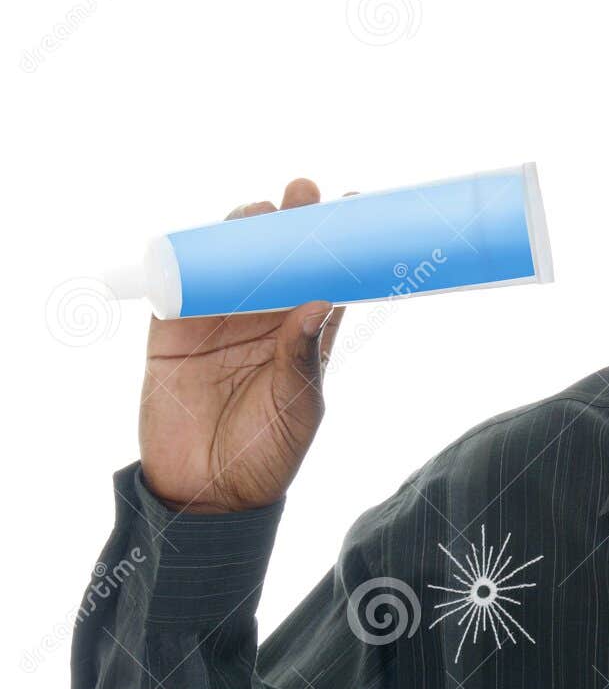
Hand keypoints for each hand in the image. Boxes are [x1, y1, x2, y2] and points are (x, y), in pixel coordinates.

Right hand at [138, 178, 347, 511]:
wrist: (206, 494)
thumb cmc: (267, 456)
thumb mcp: (298, 409)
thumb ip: (303, 358)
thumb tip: (318, 302)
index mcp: (301, 337)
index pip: (322, 278)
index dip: (337, 243)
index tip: (354, 206)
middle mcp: (261, 321)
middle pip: (276, 258)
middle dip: (290, 222)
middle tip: (303, 194)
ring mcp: (216, 322)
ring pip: (229, 261)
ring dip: (242, 232)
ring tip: (260, 213)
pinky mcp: (173, 331)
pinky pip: (179, 285)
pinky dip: (187, 260)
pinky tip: (203, 238)